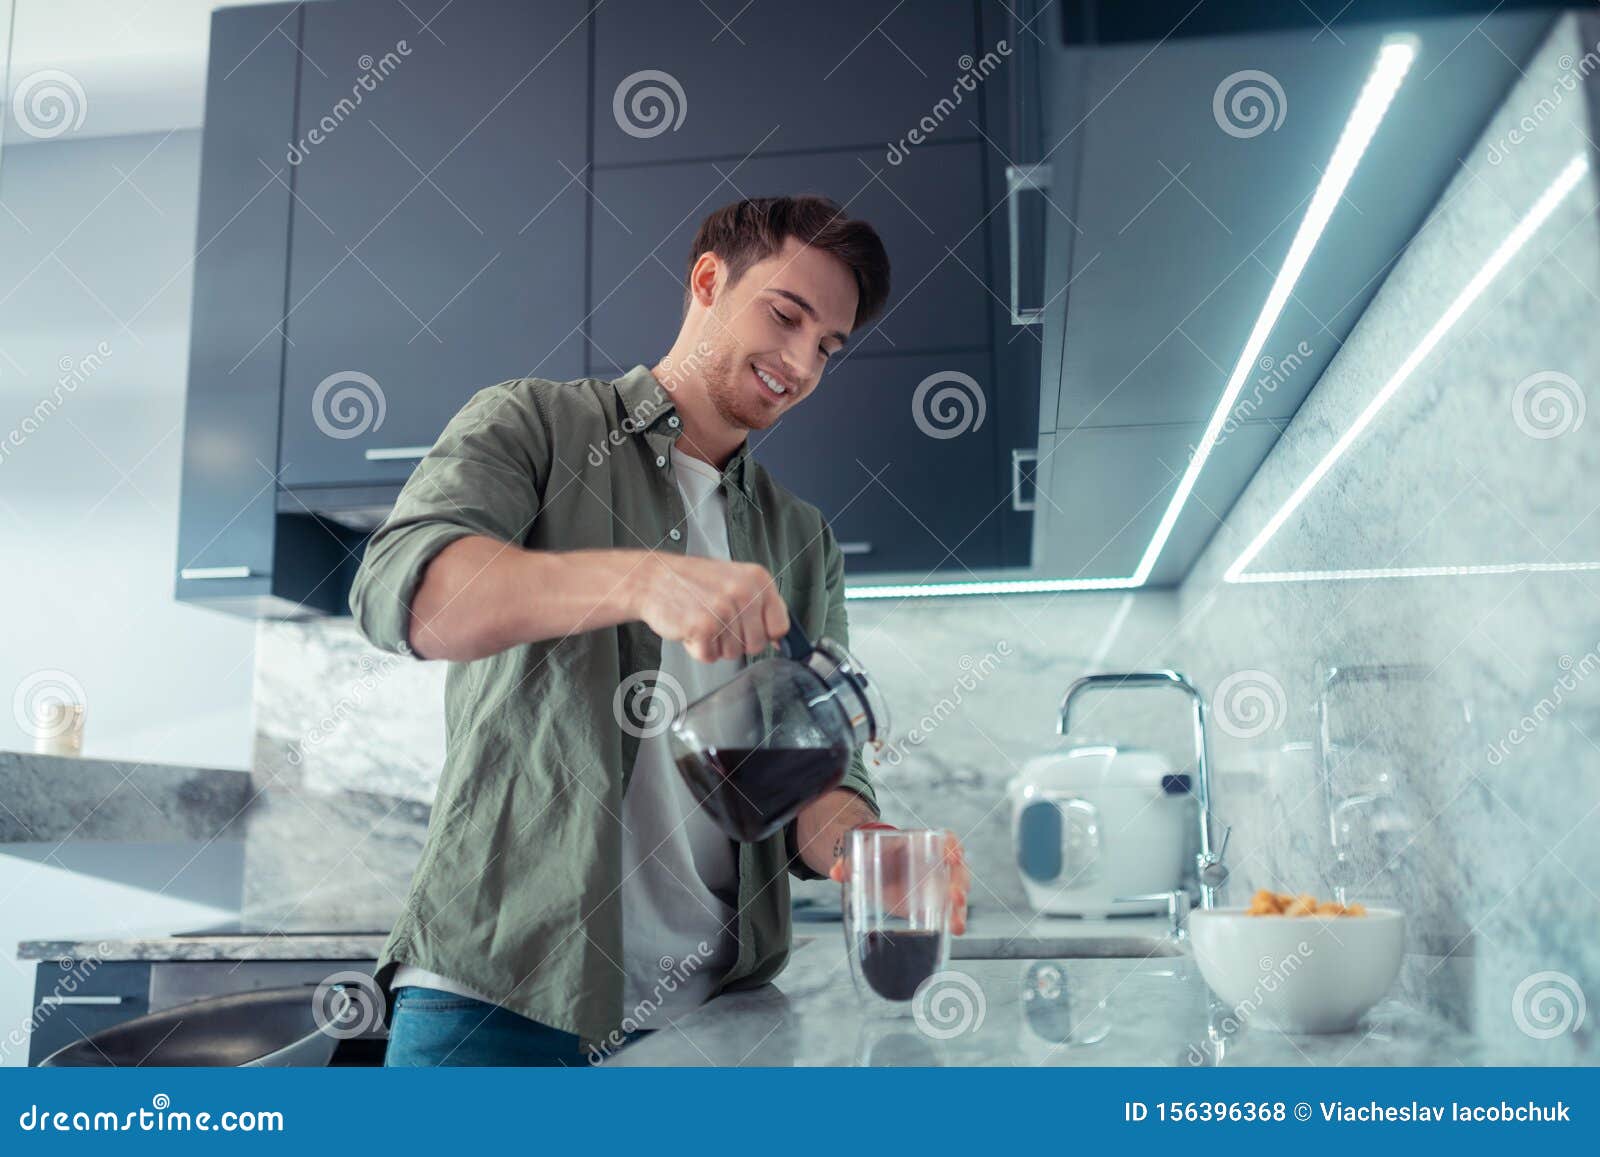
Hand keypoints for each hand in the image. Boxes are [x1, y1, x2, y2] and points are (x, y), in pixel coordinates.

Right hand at [632, 553, 787, 662]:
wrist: (653, 579)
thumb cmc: (692, 582)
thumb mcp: (734, 581)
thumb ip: (759, 606)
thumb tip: (780, 637)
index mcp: (757, 579)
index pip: (781, 625)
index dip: (766, 635)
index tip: (753, 632)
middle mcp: (744, 593)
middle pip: (757, 645)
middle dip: (736, 641)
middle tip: (718, 622)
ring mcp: (724, 610)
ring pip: (734, 653)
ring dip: (715, 645)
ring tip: (702, 621)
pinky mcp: (703, 627)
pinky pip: (710, 657)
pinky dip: (698, 649)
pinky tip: (691, 628)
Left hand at [828, 828, 969, 935]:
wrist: (874, 867)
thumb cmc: (873, 854)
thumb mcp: (862, 855)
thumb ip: (849, 863)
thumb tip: (834, 872)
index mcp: (921, 843)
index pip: (945, 839)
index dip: (953, 847)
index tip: (955, 857)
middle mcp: (936, 862)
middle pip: (957, 869)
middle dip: (959, 884)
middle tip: (955, 897)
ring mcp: (938, 883)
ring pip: (957, 893)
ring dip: (959, 908)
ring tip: (957, 925)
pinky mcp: (934, 903)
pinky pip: (949, 910)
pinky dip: (953, 920)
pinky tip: (954, 931)